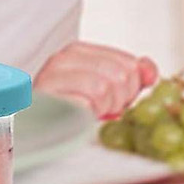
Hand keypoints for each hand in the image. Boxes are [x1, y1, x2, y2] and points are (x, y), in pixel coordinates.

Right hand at [34, 40, 157, 118]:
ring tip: (87, 113)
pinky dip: (86, 116)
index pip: (130, 64)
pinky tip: (76, 118)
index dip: (130, 88)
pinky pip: (83, 105)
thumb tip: (150, 72)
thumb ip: (132, 76)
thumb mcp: (107, 90)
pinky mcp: (46, 97)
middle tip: (100, 109)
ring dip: (101, 109)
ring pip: (102, 88)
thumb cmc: (69, 112)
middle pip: (120, 75)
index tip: (112, 99)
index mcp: (78, 51)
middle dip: (117, 100)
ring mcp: (51, 77)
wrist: (34, 132)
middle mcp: (63, 59)